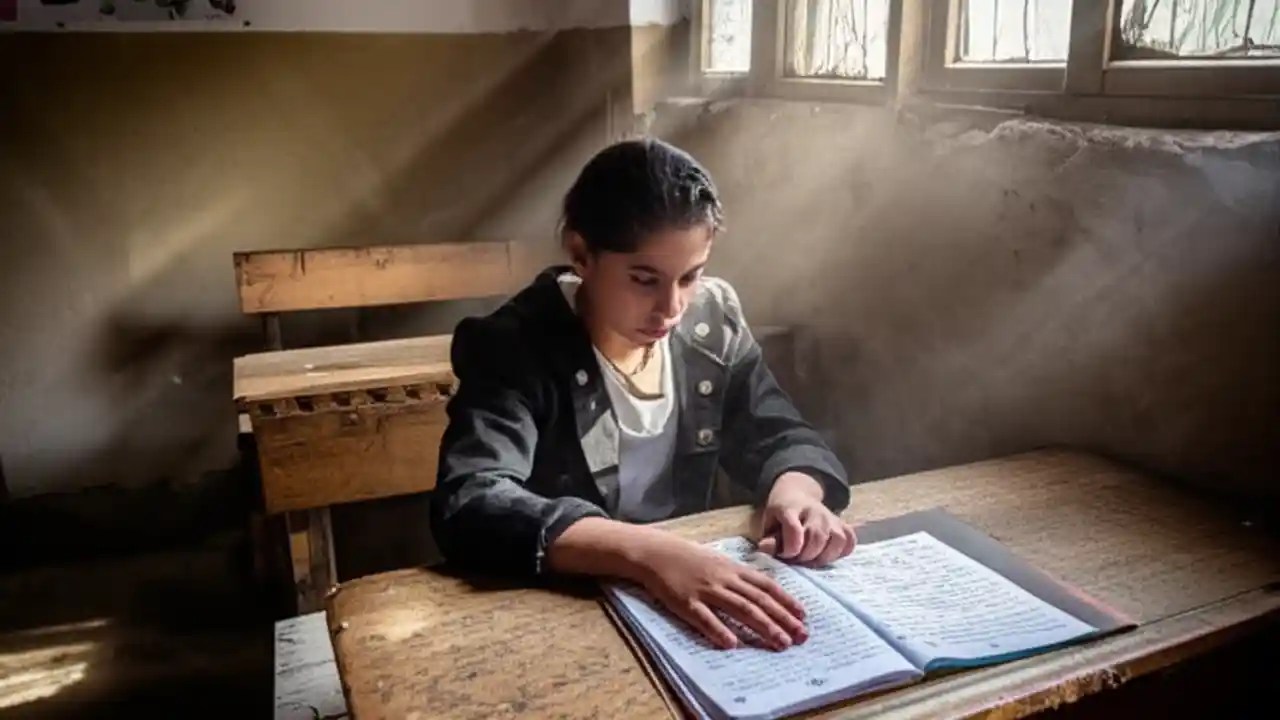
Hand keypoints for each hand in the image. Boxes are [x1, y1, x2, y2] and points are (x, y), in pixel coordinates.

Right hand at [633, 533, 807, 651]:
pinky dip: (719, 630)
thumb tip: (763, 590)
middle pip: (758, 600)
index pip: (766, 585)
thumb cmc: (688, 557)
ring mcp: (706, 590)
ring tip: (780, 643)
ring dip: (763, 627)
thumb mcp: (719, 561)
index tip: (803, 615)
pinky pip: (704, 618)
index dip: (786, 600)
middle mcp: (724, 579)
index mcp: (733, 569)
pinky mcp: (686, 602)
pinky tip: (732, 644)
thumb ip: (739, 575)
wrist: (656, 552)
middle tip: (800, 636)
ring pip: (740, 609)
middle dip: (782, 619)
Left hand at [757, 472, 856, 565]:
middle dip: (806, 555)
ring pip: (837, 539)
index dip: (790, 548)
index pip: (794, 529)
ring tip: (812, 560)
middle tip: (797, 560)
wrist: (797, 495)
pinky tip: (827, 555)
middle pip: (817, 536)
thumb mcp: (769, 523)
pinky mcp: (843, 524)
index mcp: (791, 508)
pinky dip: (841, 552)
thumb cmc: (781, 515)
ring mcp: (831, 517)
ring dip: (824, 556)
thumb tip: (766, 550)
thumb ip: (770, 538)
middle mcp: (815, 510)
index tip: (785, 555)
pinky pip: (849, 541)